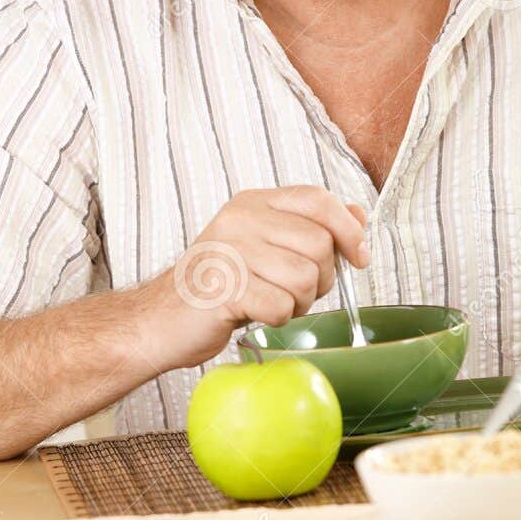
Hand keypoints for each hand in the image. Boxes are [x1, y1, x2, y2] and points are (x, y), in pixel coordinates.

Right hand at [135, 186, 368, 370]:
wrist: (161, 319)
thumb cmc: (220, 285)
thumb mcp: (268, 247)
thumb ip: (312, 229)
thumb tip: (359, 215)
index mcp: (254, 203)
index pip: (318, 200)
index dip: (349, 229)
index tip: (358, 256)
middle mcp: (241, 219)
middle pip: (319, 244)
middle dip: (321, 278)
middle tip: (294, 290)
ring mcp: (229, 252)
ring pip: (304, 278)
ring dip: (298, 302)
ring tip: (272, 302)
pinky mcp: (223, 288)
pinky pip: (280, 307)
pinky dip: (276, 319)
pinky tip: (255, 314)